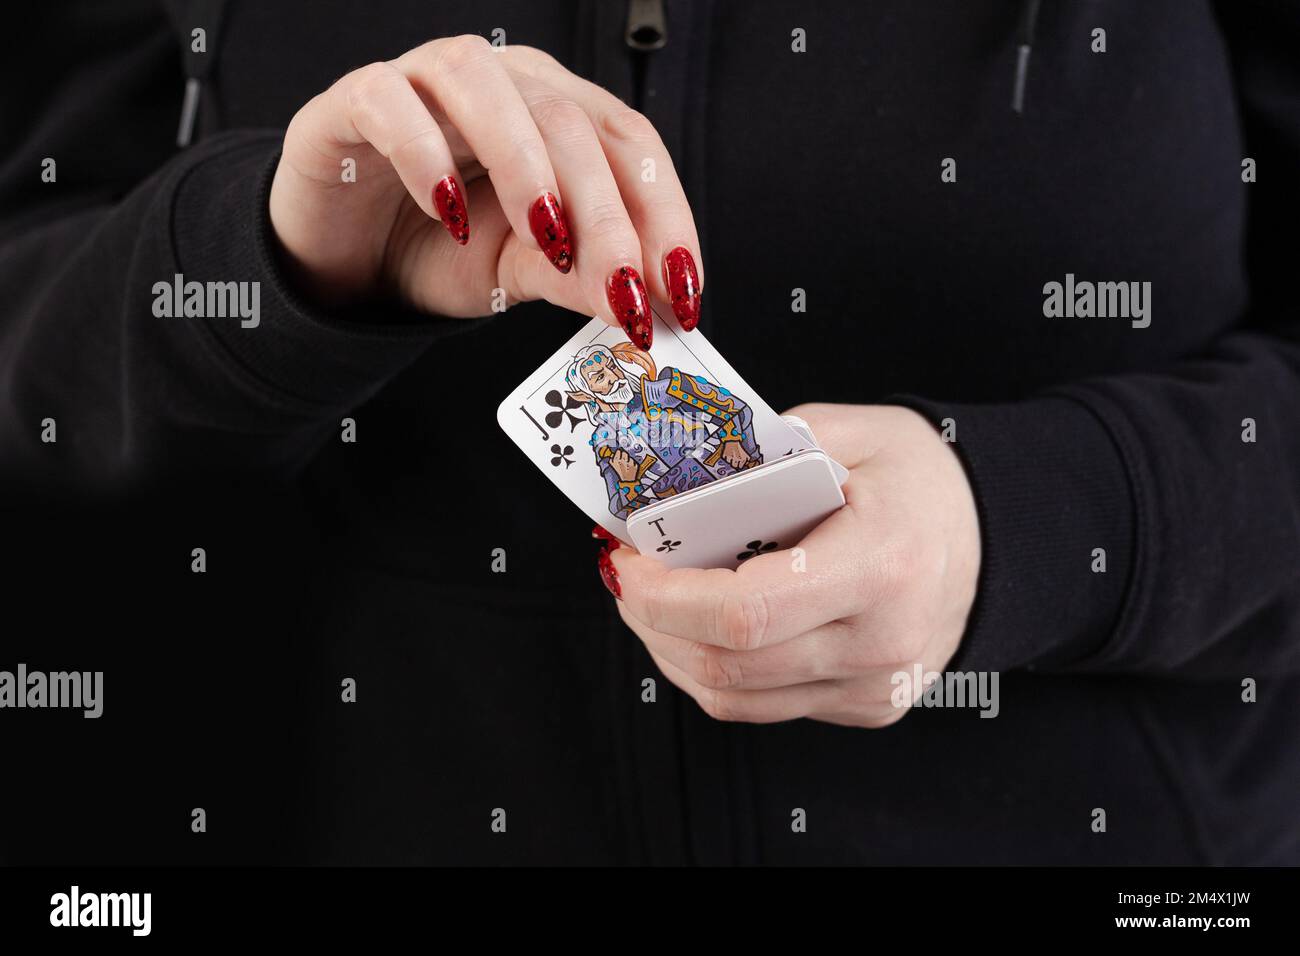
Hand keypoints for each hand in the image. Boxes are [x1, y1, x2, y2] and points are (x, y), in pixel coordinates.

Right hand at [269, 36, 703, 343]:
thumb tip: (634, 301)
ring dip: (527, 168)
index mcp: (557, 113)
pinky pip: (392, 102)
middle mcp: (504, 83)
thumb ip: (575, 277)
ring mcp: (428, 81)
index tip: (680, 286)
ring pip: (491, 90)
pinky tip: (447, 209)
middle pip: (570, 124)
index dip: (664, 213)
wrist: (345, 257)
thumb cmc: (436, 247)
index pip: (629, 142)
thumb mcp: (519, 273)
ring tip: (544, 239)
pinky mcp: (358, 98)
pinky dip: (423, 154)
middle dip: (605, 215)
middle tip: (620, 290)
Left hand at [605, 404, 980, 727]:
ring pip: (734, 697)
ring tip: (652, 598)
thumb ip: (762, 453)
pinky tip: (701, 625)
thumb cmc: (923, 482)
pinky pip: (762, 705)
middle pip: (728, 665)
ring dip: (671, 649)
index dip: (666, 596)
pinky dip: (714, 668)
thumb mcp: (852, 433)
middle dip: (652, 620)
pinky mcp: (863, 707)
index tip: (626, 562)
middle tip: (626, 574)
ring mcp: (872, 687)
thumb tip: (674, 480)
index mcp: (882, 567)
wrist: (997, 539)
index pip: (746, 612)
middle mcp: (881, 643)